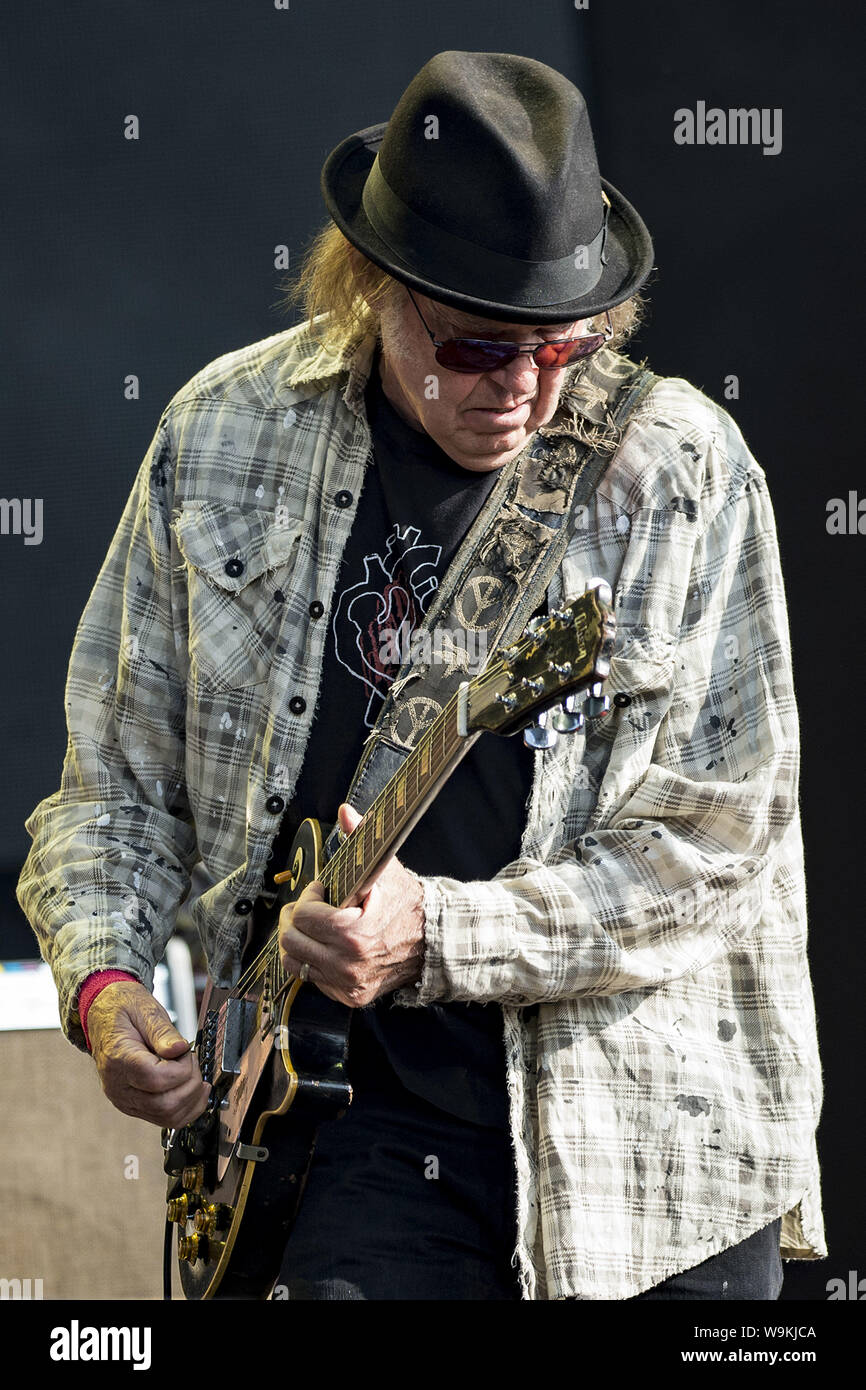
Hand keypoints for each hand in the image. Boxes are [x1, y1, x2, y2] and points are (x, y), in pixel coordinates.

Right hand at [87, 980, 210, 1127]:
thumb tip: (180, 1049)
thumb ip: (162, 1031)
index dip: (181, 1068)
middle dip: (190, 1083)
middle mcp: (118, 1086)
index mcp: (118, 1059)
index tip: (186, 1051)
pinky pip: (163, 1118)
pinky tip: (194, 1091)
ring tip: (194, 1074)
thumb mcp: (144, 1008)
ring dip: (191, 1099)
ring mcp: (124, 1099)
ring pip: (166, 1116)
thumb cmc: (123, 1010)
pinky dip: (186, 1109)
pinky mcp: (133, 1104)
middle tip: (192, 1061)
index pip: (156, 1078)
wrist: (104, 1017)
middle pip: (164, 1104)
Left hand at [278, 802, 425, 1007]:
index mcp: (355, 933)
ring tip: (313, 926)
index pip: (304, 915)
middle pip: (291, 940)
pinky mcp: (349, 995)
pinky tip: (326, 945)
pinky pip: (311, 979)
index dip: (309, 897)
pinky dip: (312, 961)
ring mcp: (348, 983)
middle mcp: (349, 964)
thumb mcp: (386, 870)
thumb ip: (362, 839)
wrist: (433, 941)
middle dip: (296, 918)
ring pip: (294, 962)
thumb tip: (347, 813)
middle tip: (310, 907)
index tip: (321, 890)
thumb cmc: (407, 905)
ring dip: (298, 941)